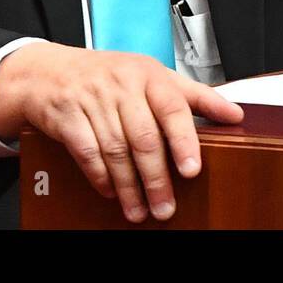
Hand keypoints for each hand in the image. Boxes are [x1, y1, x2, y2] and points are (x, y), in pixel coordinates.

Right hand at [0, 42, 243, 222]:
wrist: (47, 71)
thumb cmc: (109, 75)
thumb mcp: (153, 76)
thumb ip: (195, 96)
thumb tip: (235, 114)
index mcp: (148, 74)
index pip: (172, 107)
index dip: (184, 140)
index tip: (192, 170)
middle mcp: (121, 84)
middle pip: (144, 137)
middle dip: (156, 179)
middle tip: (165, 208)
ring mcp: (92, 99)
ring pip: (116, 150)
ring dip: (129, 187)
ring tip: (140, 211)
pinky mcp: (67, 115)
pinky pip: (87, 152)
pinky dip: (101, 177)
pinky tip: (112, 192)